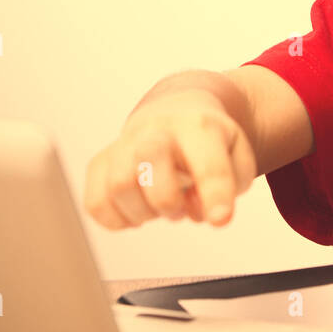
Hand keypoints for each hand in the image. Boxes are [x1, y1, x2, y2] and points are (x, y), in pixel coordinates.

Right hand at [85, 88, 258, 230]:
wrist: (177, 111)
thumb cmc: (209, 143)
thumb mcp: (237, 155)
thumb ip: (232, 184)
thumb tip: (203, 210)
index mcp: (198, 126)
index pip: (206, 162)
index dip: (214, 194)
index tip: (220, 219)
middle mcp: (157, 130)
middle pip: (148, 158)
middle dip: (166, 199)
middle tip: (179, 210)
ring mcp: (124, 144)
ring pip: (119, 185)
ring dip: (144, 212)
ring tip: (160, 208)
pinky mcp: (101, 162)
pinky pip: (95, 202)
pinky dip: (117, 220)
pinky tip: (139, 210)